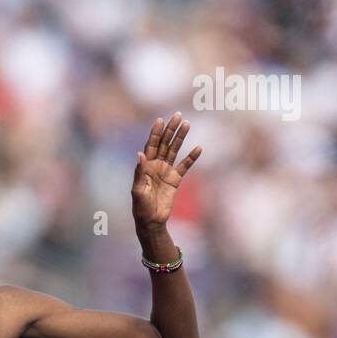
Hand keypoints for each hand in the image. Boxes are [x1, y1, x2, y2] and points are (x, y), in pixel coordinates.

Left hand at [132, 112, 200, 228]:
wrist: (151, 222)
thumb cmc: (141, 208)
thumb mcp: (138, 191)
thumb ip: (139, 172)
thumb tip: (139, 154)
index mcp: (146, 166)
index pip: (151, 145)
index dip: (155, 132)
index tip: (160, 120)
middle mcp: (156, 165)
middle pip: (164, 143)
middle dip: (170, 129)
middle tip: (178, 115)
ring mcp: (166, 171)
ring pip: (174, 150)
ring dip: (180, 138)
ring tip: (187, 124)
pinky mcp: (175, 179)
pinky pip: (185, 166)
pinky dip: (191, 158)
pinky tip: (198, 148)